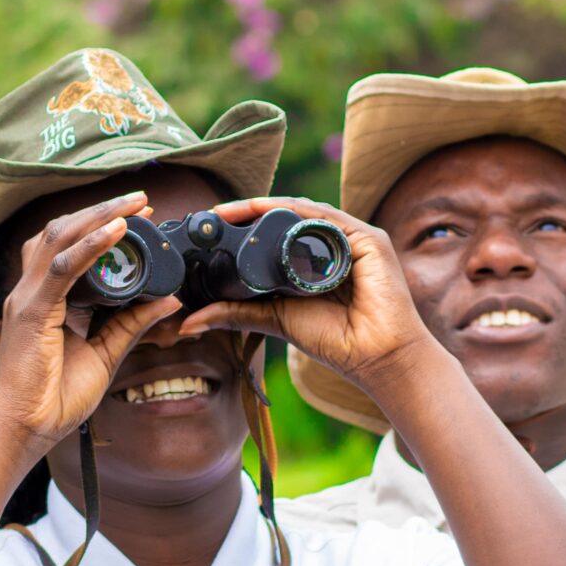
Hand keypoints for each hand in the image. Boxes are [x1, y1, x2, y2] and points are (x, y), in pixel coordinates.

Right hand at [0, 191, 183, 452]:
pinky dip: (90, 245)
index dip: (98, 226)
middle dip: (102, 210)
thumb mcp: (104, 355)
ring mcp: (28, 299)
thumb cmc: (53, 400)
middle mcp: (32, 291)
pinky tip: (116, 231)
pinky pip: (63, 268)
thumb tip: (170, 299)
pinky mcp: (32, 313)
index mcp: (45, 299)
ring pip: (60, 238)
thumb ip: (132, 325)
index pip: (67, 246)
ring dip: (98, 216)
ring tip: (133, 204)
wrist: (22, 432)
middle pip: (62, 231)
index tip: (137, 215)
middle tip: (141, 199)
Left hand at [178, 197, 438, 397]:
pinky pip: (324, 217)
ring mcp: (353, 237)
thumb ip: (236, 315)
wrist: (377, 357)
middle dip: (247, 213)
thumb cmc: (336, 340)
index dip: (243, 226)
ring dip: (263, 208)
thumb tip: (189, 323)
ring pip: (301, 211)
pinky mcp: (368, 238)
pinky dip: (293, 212)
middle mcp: (334, 242)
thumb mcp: (275, 320)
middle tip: (210, 216)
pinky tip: (266, 211)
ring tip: (228, 212)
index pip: (275, 232)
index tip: (206, 228)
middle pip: (286, 217)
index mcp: (315, 258)